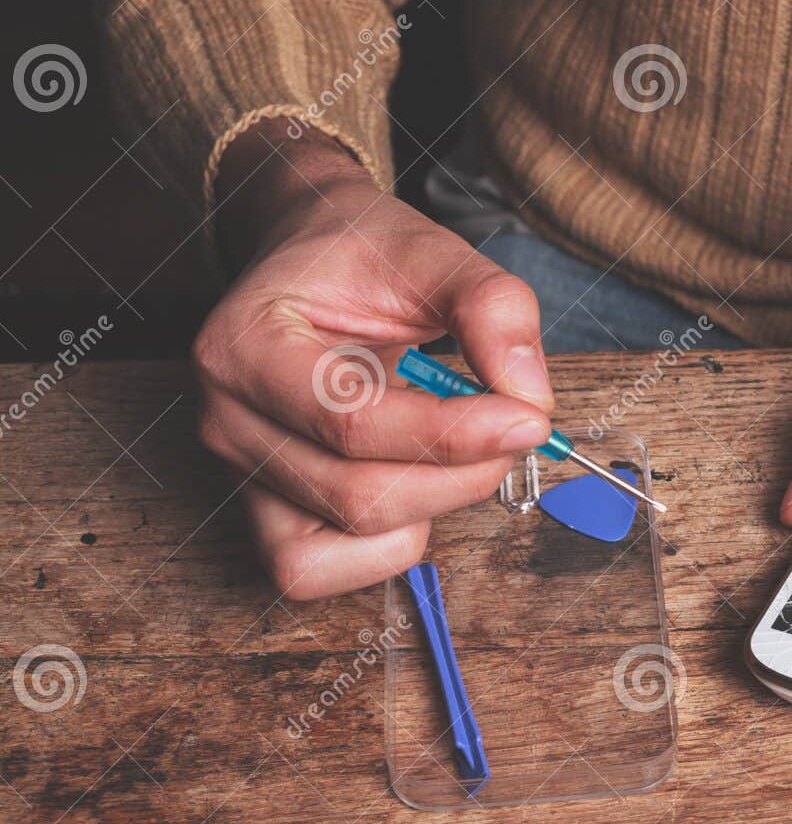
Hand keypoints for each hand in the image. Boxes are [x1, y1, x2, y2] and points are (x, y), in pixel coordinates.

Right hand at [197, 120, 552, 598]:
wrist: (312, 261)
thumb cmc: (360, 258)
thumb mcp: (433, 254)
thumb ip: (491, 310)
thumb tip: (529, 398)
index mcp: (244, 345)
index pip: (353, 425)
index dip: (454, 435)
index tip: (530, 418)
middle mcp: (228, 419)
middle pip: (360, 496)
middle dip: (461, 474)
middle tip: (513, 427)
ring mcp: (241, 474)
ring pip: (350, 536)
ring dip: (435, 504)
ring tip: (461, 444)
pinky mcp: (266, 512)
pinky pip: (323, 569)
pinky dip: (391, 542)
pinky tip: (418, 479)